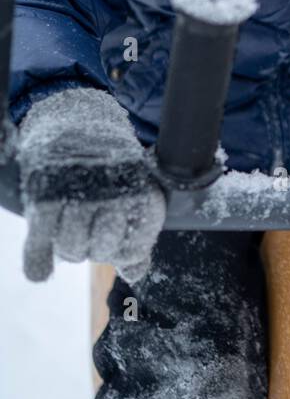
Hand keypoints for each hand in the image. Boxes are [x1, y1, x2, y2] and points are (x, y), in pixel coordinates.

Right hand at [15, 87, 166, 283]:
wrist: (81, 123)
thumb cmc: (111, 173)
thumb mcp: (133, 197)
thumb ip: (135, 239)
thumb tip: (134, 275)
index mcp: (142, 193)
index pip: (134, 248)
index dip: (124, 252)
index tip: (120, 241)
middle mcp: (112, 192)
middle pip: (99, 250)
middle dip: (94, 249)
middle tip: (90, 231)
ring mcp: (78, 191)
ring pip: (70, 247)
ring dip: (70, 248)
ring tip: (72, 231)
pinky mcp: (46, 191)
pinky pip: (41, 236)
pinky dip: (38, 259)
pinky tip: (38, 273)